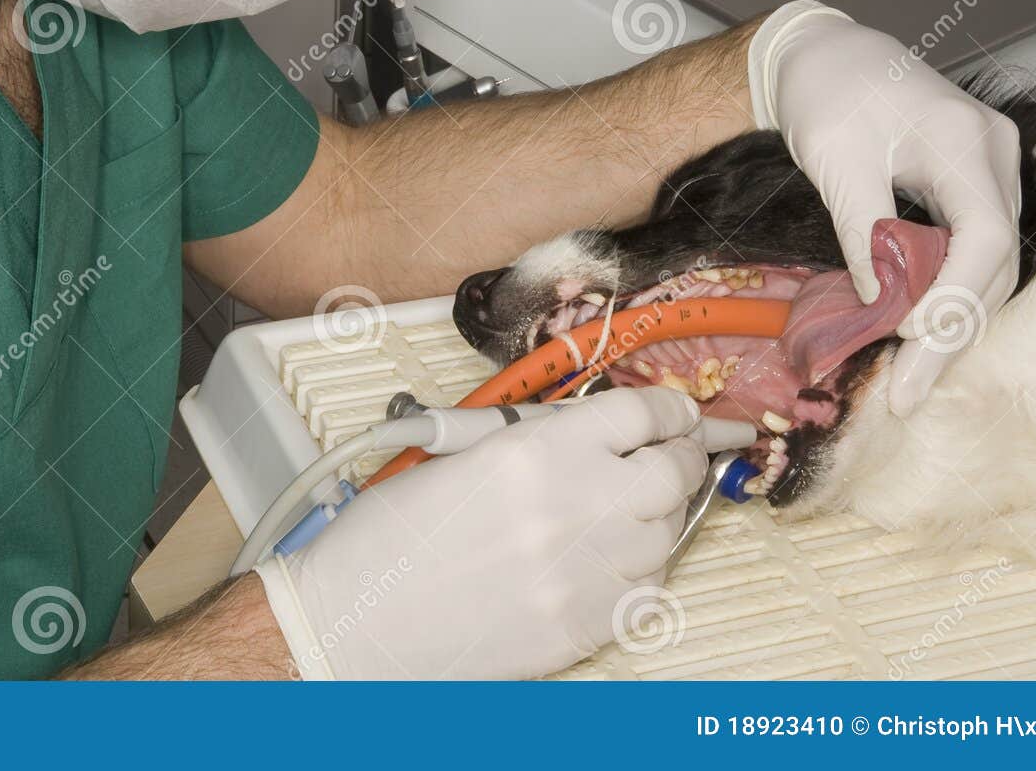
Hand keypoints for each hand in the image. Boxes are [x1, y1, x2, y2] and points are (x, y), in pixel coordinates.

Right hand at [256, 387, 705, 678]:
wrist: (355, 621)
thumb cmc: (388, 538)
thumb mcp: (462, 452)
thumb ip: (538, 438)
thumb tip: (601, 432)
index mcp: (535, 450)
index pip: (639, 412)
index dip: (668, 407)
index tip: (675, 411)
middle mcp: (571, 507)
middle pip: (670, 472)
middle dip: (680, 457)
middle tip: (674, 454)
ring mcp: (583, 574)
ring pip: (668, 534)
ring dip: (662, 514)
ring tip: (636, 507)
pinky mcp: (583, 628)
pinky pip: (647, 591)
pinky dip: (643, 570)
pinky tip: (614, 559)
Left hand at [748, 3, 1020, 415]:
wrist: (826, 55)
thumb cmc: (827, 95)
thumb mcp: (835, 159)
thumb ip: (861, 228)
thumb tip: (879, 302)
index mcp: (966, 140)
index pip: (985, 238)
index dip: (953, 300)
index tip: (910, 345)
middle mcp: (995, 153)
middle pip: (996, 262)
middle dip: (953, 330)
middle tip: (908, 392)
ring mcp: (992, 167)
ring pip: (991, 263)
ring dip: (954, 318)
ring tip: (911, 377)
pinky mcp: (975, 181)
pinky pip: (975, 249)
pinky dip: (948, 291)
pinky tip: (917, 331)